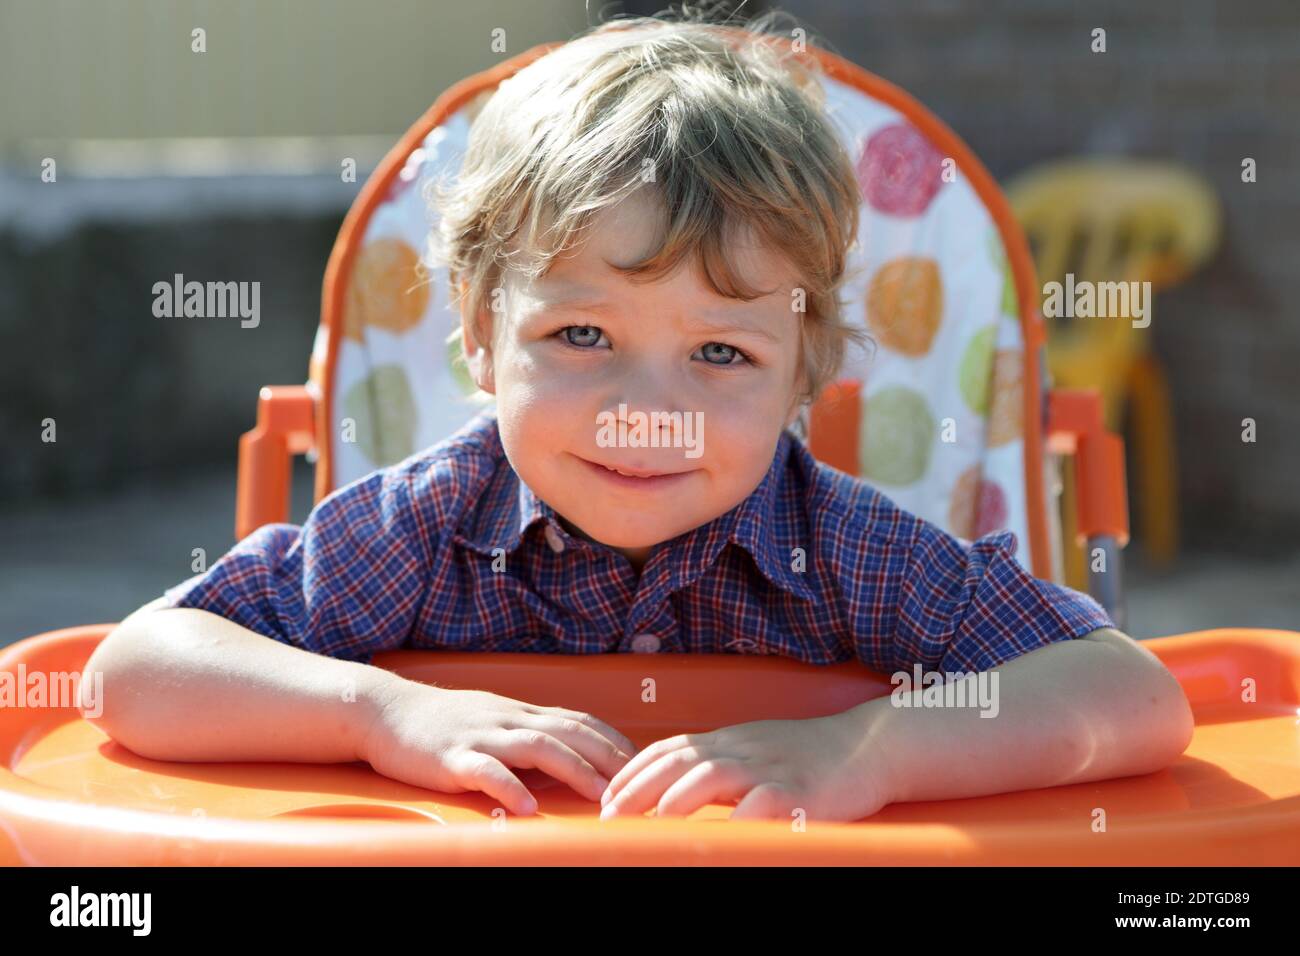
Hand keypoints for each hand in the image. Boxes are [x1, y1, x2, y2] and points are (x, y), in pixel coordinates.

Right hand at [361, 678, 637, 815]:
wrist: (385, 710)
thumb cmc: (442, 721)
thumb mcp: (493, 719)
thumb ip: (526, 733)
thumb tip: (566, 755)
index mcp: (520, 712)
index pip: (579, 720)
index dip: (612, 740)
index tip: (641, 762)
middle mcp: (508, 719)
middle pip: (569, 731)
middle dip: (606, 757)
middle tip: (636, 784)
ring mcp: (482, 736)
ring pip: (537, 747)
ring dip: (573, 770)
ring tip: (599, 796)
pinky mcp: (453, 757)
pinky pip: (485, 771)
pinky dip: (509, 788)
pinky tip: (527, 808)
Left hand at [599, 709, 892, 821]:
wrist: (868, 744)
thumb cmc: (809, 754)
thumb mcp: (755, 749)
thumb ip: (717, 763)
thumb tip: (671, 787)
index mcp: (727, 740)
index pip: (668, 748)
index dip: (632, 770)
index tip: (605, 795)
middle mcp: (742, 749)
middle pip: (679, 760)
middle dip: (638, 788)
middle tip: (609, 817)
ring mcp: (770, 767)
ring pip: (714, 774)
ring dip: (678, 799)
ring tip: (654, 824)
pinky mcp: (800, 789)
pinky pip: (765, 802)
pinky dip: (741, 818)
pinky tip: (724, 835)